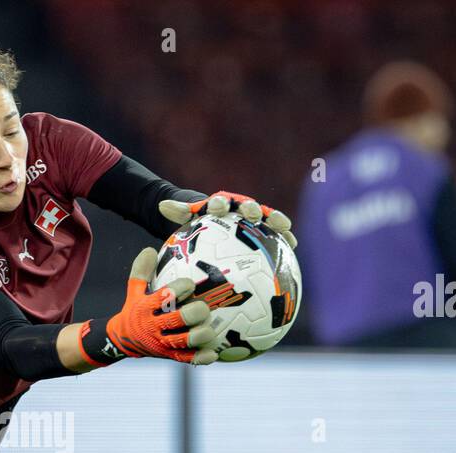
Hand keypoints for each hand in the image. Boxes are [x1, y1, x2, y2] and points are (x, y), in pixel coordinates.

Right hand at [77, 247, 218, 366]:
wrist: (121, 341)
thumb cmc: (134, 310)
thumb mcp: (133, 290)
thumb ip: (141, 271)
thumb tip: (150, 249)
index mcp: (145, 307)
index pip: (164, 296)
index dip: (181, 288)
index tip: (190, 284)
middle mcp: (153, 326)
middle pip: (177, 319)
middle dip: (194, 312)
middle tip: (203, 307)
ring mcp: (160, 343)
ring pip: (183, 341)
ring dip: (199, 334)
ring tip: (209, 329)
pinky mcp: (167, 356)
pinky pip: (185, 359)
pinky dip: (200, 357)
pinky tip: (212, 353)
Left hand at [159, 190, 296, 248]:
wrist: (214, 220)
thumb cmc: (199, 220)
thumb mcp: (186, 217)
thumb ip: (178, 211)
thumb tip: (161, 205)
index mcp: (221, 205)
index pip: (220, 203)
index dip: (220, 205)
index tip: (218, 207)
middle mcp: (240, 209)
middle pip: (247, 207)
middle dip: (252, 209)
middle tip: (253, 213)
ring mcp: (255, 219)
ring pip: (267, 218)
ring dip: (276, 221)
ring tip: (285, 227)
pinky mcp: (265, 230)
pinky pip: (275, 235)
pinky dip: (285, 239)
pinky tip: (294, 247)